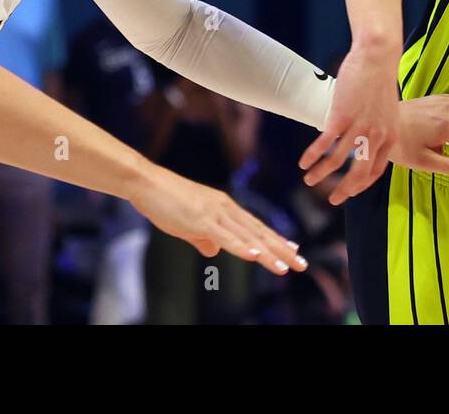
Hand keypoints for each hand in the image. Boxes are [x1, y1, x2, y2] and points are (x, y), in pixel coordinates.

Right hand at [129, 165, 306, 276]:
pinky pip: (225, 236)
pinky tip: (255, 255)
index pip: (256, 226)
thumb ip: (202, 238)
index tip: (293, 249)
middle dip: (281, 249)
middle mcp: (226, 209)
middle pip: (259, 232)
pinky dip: (241, 246)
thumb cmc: (166, 202)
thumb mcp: (188, 224)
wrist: (147, 182)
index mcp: (225, 209)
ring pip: (247, 236)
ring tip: (285, 266)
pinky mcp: (201, 219)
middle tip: (301, 263)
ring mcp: (214, 213)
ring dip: (267, 252)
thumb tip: (212, 251)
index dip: (276, 239)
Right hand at [297, 44, 400, 202]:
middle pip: (358, 174)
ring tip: (309, 181)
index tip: (348, 192)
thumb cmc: (380, 81)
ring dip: (321, 174)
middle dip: (343, 190)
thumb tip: (365, 141)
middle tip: (332, 200)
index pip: (375, 171)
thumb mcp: (386, 111)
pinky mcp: (342, 116)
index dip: (361, 185)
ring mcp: (359, 127)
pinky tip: (303, 163)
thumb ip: (378, 129)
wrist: (377, 58)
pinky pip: (324, 143)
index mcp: (389, 137)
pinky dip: (312, 156)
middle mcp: (376, 137)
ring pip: (337, 161)